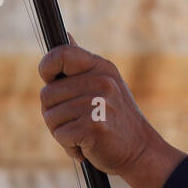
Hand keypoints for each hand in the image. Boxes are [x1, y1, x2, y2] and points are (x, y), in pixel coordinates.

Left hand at [37, 42, 184, 187]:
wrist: (141, 152)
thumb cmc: (115, 120)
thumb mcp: (103, 85)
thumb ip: (80, 64)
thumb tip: (66, 35)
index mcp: (101, 67)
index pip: (61, 53)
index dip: (47, 67)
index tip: (50, 81)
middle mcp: (101, 82)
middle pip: (47, 94)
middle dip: (53, 113)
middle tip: (75, 122)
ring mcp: (98, 103)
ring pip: (51, 117)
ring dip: (61, 132)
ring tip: (83, 135)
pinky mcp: (93, 127)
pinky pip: (60, 135)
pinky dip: (69, 146)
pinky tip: (86, 146)